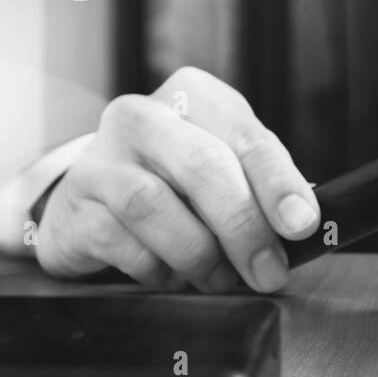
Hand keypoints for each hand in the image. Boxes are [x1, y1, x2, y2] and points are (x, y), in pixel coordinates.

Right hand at [35, 67, 319, 292]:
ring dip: (199, 254)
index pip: (246, 136)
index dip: (278, 183)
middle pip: (203, 166)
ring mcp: (101, 157)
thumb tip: (302, 223)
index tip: (302, 225)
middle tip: (269, 271)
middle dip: (244, 227)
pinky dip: (159, 271)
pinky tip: (174, 277)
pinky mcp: (74, 204)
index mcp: (194, 97)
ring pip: (155, 206)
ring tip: (221, 279)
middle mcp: (143, 116)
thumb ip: (259, 189)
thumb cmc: (173, 185)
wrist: (91, 203)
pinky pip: (123, 244)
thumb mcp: (223, 171)